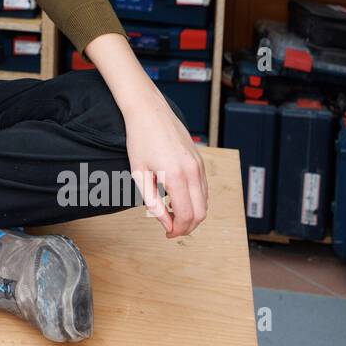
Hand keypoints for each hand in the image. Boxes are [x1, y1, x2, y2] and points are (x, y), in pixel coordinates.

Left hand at [123, 90, 207, 237]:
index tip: (168, 234)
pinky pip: (204, 188)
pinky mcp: (200, 160)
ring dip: (192, 213)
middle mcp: (193, 171)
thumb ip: (153, 202)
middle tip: (171, 229)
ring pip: (205, 201)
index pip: (187, 216)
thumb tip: (165, 223)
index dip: (178, 230)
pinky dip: (195, 199)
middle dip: (188, 226)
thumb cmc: (139, 139)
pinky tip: (177, 198)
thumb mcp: (139, 174)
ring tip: (171, 213)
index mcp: (176, 176)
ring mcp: (200, 165)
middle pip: (201, 212)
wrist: (148, 111)